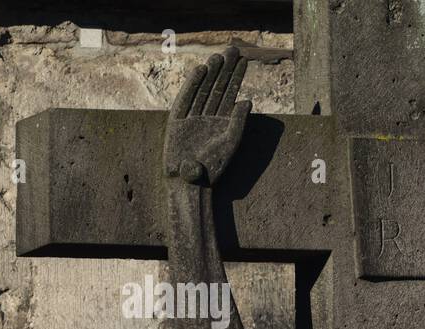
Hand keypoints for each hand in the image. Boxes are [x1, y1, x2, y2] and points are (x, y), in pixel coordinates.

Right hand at [164, 47, 250, 186]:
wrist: (190, 182)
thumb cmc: (212, 167)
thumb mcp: (230, 143)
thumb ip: (238, 122)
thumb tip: (247, 101)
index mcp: (223, 123)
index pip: (231, 95)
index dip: (237, 77)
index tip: (244, 61)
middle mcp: (208, 117)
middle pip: (218, 87)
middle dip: (226, 69)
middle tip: (234, 49)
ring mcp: (193, 117)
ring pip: (203, 90)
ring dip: (212, 73)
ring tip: (219, 56)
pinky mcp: (177, 121)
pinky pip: (186, 99)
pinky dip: (193, 85)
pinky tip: (200, 71)